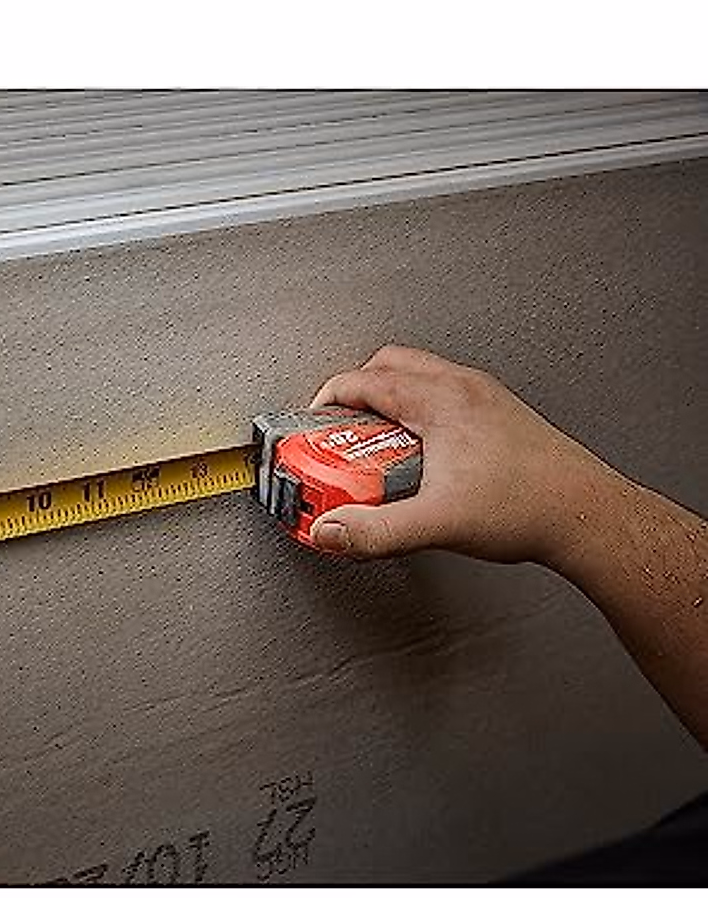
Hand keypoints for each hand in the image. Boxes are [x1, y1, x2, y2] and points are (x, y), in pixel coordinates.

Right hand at [306, 345, 607, 563]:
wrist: (587, 515)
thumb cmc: (528, 507)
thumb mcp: (435, 523)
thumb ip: (375, 531)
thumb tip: (330, 531)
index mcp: (442, 400)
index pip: (365, 380)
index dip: (328, 400)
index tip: (312, 426)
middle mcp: (463, 388)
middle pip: (388, 366)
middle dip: (354, 394)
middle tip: (339, 431)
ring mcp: (483, 397)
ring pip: (418, 375)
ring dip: (387, 399)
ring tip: (375, 442)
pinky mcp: (498, 413)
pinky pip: (442, 392)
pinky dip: (416, 409)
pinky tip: (419, 449)